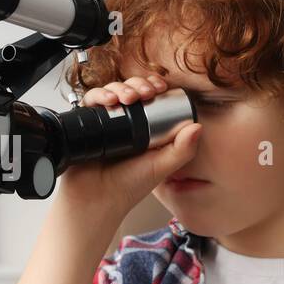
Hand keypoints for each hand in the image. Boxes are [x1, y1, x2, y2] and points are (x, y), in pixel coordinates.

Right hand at [58, 72, 201, 221]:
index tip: (160, 88)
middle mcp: (124, 122)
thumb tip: (197, 127)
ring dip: (121, 87)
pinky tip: (108, 100)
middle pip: (132, 89)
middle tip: (145, 93)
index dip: (155, 87)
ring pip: (113, 91)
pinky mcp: (86, 122)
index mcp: (144, 129)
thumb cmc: (126, 187)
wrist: (96, 200)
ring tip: (128, 97)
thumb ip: (182, 150)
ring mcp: (105, 121)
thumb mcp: (162, 168)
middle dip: (139, 84)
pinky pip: (91, 100)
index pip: (150, 97)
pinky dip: (99, 94)